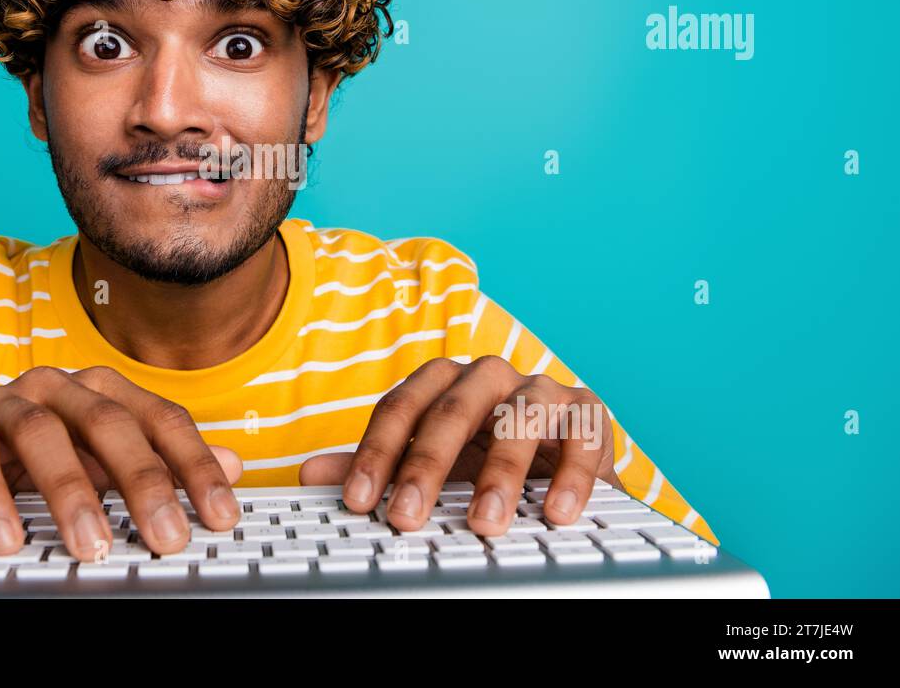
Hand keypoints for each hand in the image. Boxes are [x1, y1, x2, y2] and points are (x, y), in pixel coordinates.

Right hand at [0, 365, 242, 560]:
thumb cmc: (35, 461)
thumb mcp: (103, 463)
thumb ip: (161, 462)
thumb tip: (233, 466)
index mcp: (103, 391)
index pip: (161, 420)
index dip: (195, 466)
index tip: (222, 516)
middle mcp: (60, 387)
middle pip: (110, 423)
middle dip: (144, 482)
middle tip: (168, 537)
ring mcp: (7, 400)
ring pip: (44, 435)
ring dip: (71, 494)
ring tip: (92, 547)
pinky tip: (8, 540)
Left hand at [298, 356, 621, 535]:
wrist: (564, 449)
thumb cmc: (487, 451)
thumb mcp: (434, 460)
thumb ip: (378, 463)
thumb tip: (310, 476)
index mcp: (444, 381)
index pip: (400, 408)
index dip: (374, 453)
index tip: (356, 500)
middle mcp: (489, 376)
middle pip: (450, 411)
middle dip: (425, 466)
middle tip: (405, 516)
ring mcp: (541, 389)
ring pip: (517, 418)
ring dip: (500, 474)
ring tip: (484, 523)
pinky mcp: (589, 412)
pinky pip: (582, 435)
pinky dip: (571, 475)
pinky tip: (557, 513)